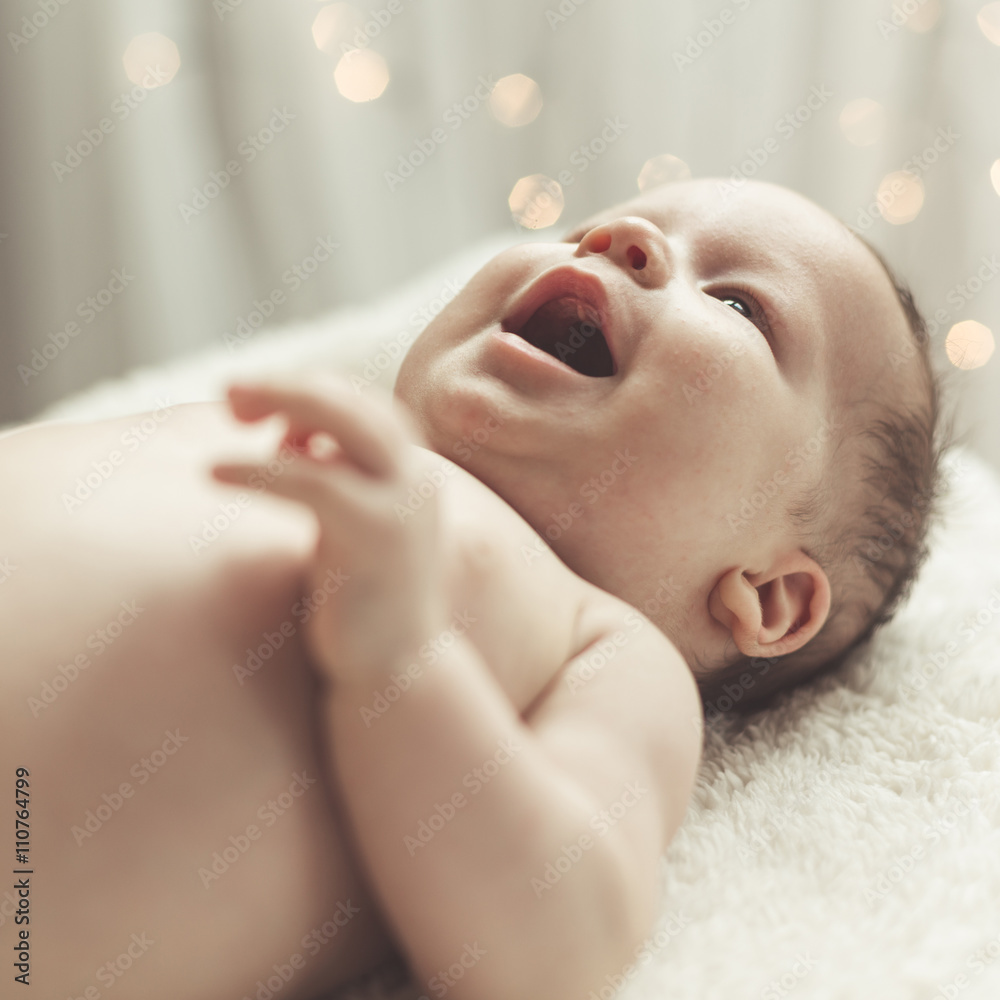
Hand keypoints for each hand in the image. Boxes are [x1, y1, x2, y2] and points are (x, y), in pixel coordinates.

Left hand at [212, 374, 448, 685]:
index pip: (359, 402)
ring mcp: (402, 505)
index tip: (253, 404)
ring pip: (343, 422)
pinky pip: (314, 481)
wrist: (396, 672)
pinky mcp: (376, 537)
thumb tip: (289, 432)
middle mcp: (415, 478)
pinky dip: (261, 469)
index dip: (306, 392)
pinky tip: (215, 472)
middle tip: (230, 388)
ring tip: (228, 408)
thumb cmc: (359, 599)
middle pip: (352, 400)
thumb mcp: (347, 522)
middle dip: (289, 385)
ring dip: (282, 403)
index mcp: (410, 472)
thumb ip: (329, 474)